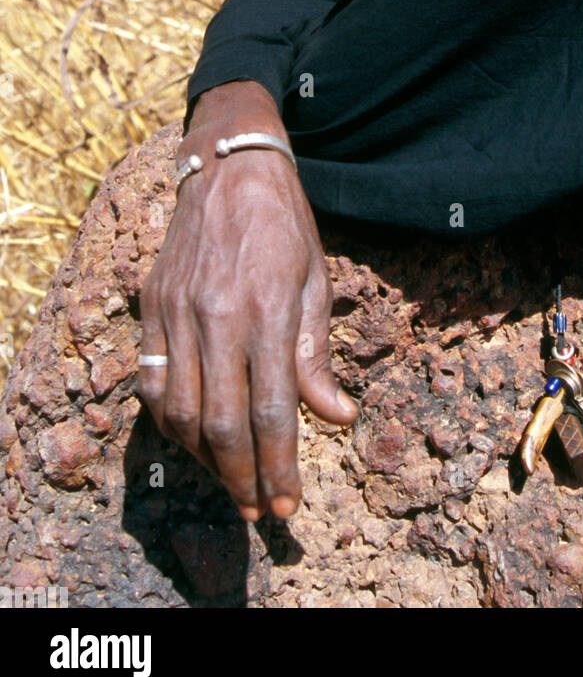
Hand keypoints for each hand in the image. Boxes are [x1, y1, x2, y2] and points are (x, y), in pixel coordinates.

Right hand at [138, 81, 358, 520]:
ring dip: (205, 458)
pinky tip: (195, 435)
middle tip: (261, 510)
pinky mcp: (152, 306)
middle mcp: (215, 315)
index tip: (288, 504)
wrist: (229, 167)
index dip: (279, 467)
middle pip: (222, 424)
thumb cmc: (284, 223)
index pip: (270, 412)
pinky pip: (153, 381)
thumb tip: (336, 417)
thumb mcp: (316, 281)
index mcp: (265, 310)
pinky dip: (171, 420)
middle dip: (242, 479)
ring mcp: (176, 311)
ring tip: (233, 479)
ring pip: (181, 411)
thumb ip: (316, 354)